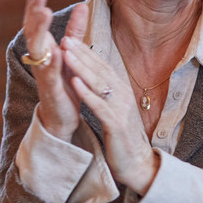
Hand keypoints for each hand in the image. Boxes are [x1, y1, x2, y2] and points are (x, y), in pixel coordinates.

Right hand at [21, 0, 87, 141]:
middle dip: (35, 12)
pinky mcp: (50, 89)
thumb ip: (75, 31)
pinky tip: (56, 50)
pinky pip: (49, 74)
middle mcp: (40, 58)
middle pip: (33, 31)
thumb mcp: (71, 53)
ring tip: (45, 13)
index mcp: (45, 47)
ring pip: (38, 49)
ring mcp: (43, 73)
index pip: (36, 23)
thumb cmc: (65, 82)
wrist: (62, 116)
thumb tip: (82, 5)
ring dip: (40, 31)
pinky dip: (52, 62)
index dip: (34, 6)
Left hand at [58, 37, 157, 195]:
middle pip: (100, 70)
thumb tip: (94, 76)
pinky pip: (99, 106)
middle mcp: (123, 95)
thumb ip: (106, 93)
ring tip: (66, 54)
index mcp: (121, 90)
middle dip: (82, 53)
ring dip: (82, 67)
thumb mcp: (114, 110)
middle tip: (65, 38)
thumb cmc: (122, 136)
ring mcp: (121, 109)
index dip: (86, 51)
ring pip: (99, 83)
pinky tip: (74, 83)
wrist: (137, 164)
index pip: (102, 66)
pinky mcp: (117, 125)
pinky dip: (87, 93)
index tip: (70, 38)